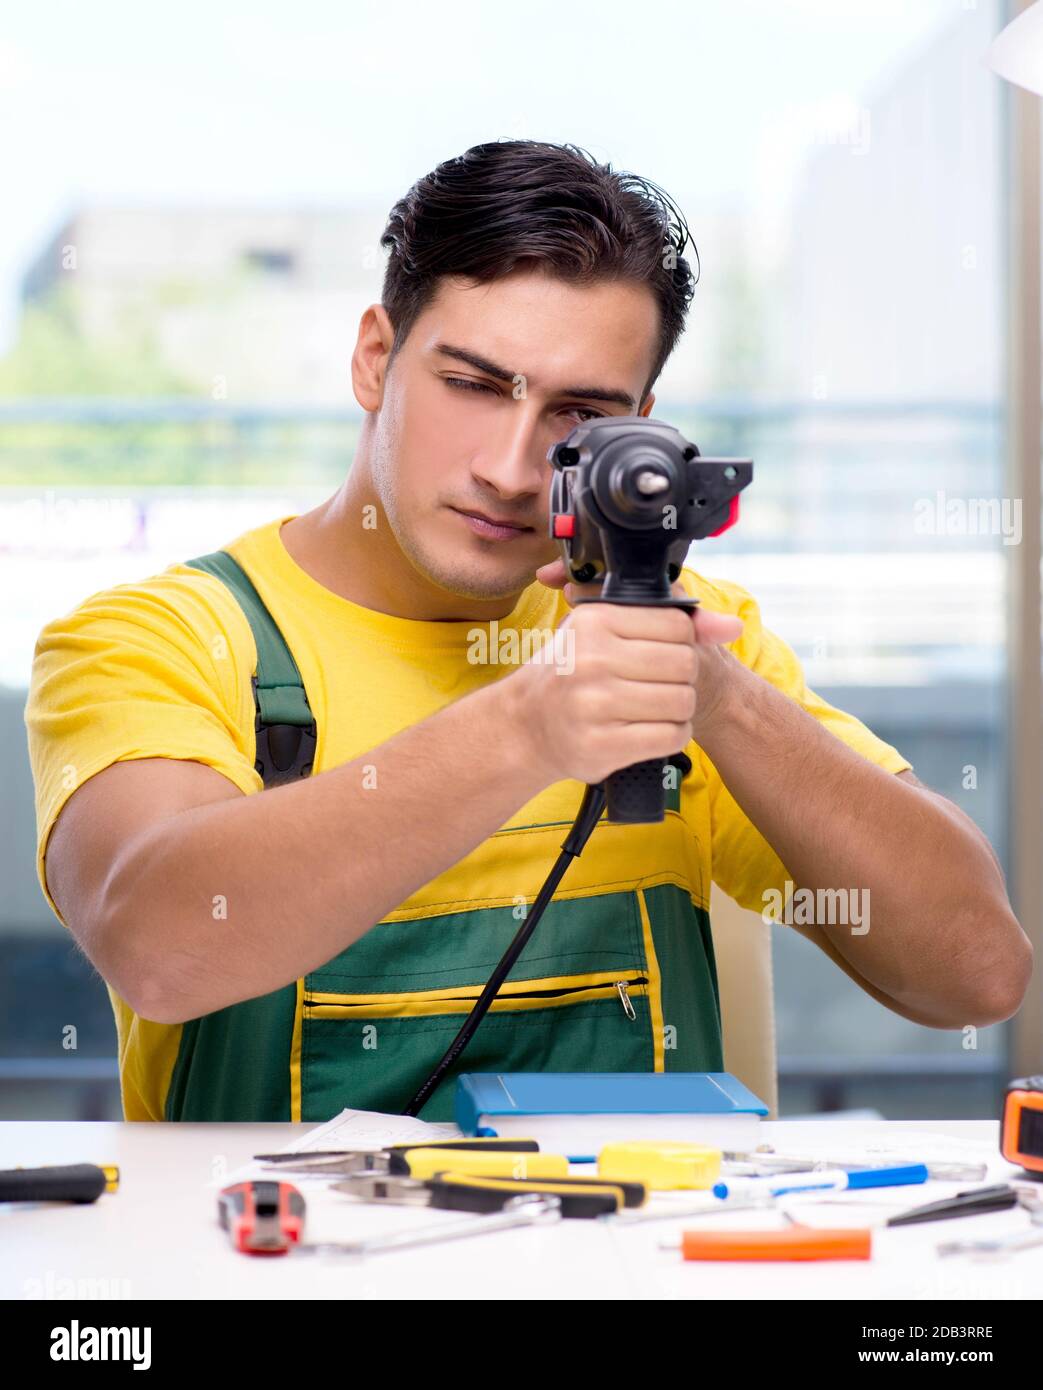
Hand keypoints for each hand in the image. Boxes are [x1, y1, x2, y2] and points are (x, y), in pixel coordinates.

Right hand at [505, 558, 743, 785]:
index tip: (663, 654)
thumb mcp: (608, 633)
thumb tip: (732, 625)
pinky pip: (669, 737)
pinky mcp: (600, 745)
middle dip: (683, 678)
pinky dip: (672, 735)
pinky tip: (653, 730)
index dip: (683, 642)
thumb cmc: (574, 672)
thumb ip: (670, 622)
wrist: (526, 725)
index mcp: (594, 622)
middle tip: (661, 685)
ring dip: (680, 710)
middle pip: (684, 664)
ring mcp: (593, 705)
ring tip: (657, 709)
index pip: (678, 625)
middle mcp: (591, 660)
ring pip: (681, 702)